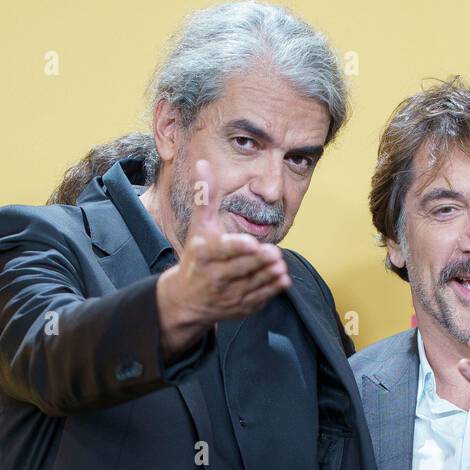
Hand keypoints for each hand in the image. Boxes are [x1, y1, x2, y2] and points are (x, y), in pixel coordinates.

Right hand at [156, 158, 290, 357]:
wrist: (187, 299)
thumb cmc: (197, 257)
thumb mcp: (200, 226)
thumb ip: (206, 196)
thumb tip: (203, 163)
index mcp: (205, 254)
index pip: (223, 250)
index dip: (238, 247)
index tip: (252, 243)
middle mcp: (215, 276)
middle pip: (240, 268)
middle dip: (257, 262)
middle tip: (274, 254)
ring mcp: (228, 294)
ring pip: (251, 284)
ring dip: (267, 276)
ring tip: (281, 266)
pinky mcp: (239, 306)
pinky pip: (257, 298)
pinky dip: (270, 291)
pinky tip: (282, 281)